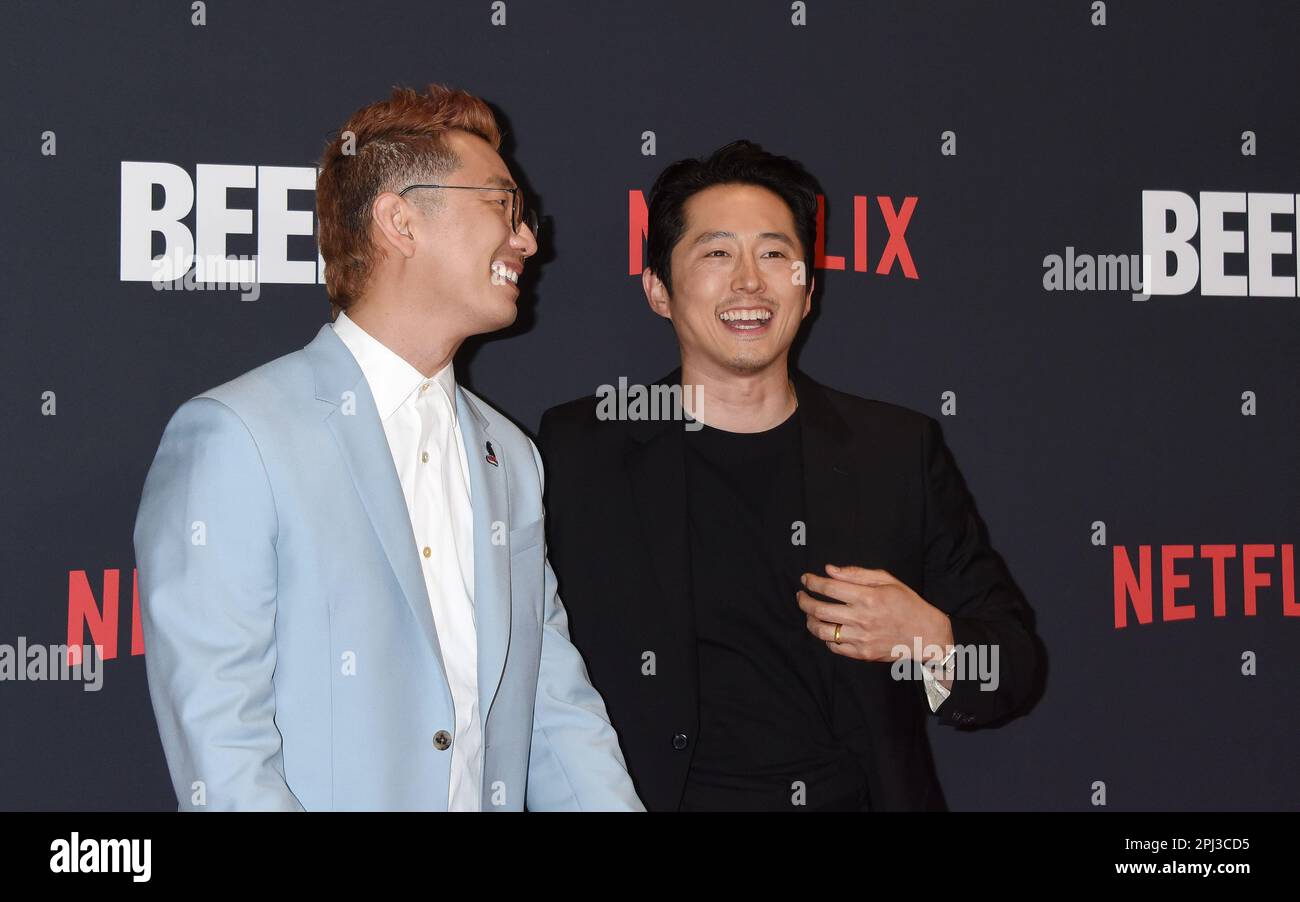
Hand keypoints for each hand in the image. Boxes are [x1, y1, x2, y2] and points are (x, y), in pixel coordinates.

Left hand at [797, 564, 953, 682]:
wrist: (925, 634)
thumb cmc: (907, 603)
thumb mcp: (887, 581)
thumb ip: (856, 574)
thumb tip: (829, 570)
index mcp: (868, 597)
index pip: (829, 588)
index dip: (812, 582)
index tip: (805, 579)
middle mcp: (862, 619)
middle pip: (819, 610)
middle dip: (804, 601)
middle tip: (801, 595)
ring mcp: (861, 639)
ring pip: (822, 631)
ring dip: (810, 621)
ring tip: (809, 614)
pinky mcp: (862, 654)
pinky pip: (834, 647)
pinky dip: (826, 638)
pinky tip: (827, 629)